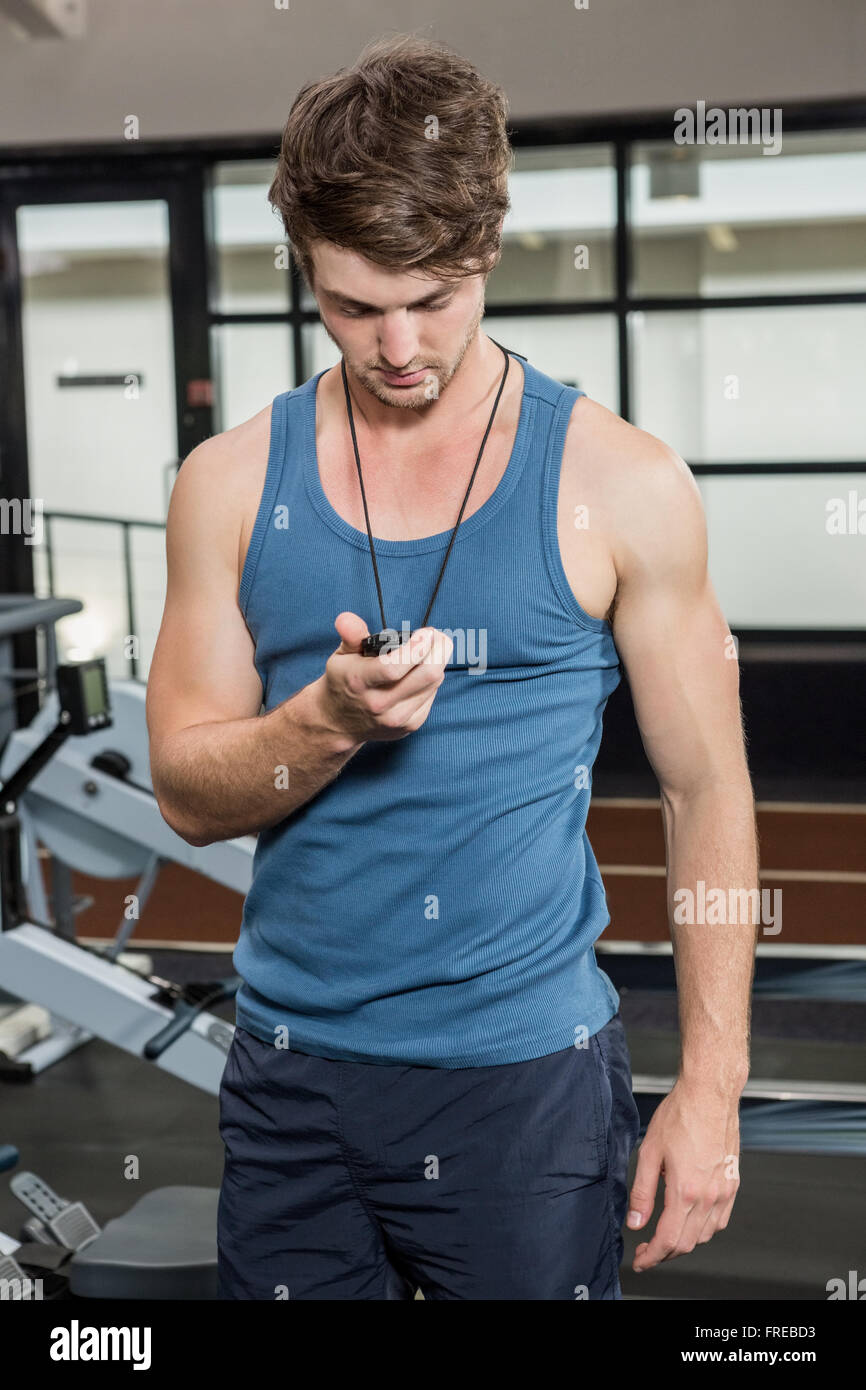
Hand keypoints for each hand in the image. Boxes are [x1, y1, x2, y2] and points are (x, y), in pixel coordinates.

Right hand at [314, 611, 452, 744]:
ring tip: (428, 650)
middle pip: (427, 675)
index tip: (427, 632)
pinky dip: (431, 680)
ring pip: (434, 683)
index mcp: (360, 682)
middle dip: (439, 650)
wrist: (338, 721)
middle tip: (435, 636)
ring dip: (437, 662)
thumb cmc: (344, 681)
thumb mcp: (342, 655)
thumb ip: (350, 635)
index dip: (417, 648)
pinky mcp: (410, 725)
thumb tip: (346, 619)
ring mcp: (396, 718)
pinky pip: (432, 695)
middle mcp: (379, 703)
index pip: (394, 667)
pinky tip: (420, 672)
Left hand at [627, 1078, 740, 1271]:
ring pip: (705, 1235)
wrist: (710, 1095)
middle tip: (647, 1250)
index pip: (668, 1240)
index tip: (641, 1260)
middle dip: (665, 1253)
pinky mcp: (733, 1183)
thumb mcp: (649, 1152)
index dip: (652, 1256)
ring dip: (685, 1243)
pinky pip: (721, 1220)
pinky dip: (704, 1230)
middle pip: (687, 1243)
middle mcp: (709, 1196)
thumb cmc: (680, 1115)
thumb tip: (635, 1222)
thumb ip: (642, 1192)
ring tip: (666, 1235)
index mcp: (685, 1190)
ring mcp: (725, 1191)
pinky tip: (692, 1222)